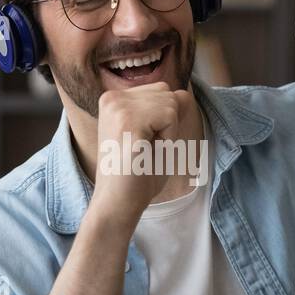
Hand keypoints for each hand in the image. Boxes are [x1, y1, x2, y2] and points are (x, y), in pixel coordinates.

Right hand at [89, 82, 196, 226]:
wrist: (118, 202)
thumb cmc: (138, 173)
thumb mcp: (156, 134)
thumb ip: (168, 110)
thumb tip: (183, 93)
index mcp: (114, 99)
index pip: (162, 92)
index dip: (164, 121)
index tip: (143, 143)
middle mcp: (112, 97)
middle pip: (167, 93)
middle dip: (167, 123)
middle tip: (146, 148)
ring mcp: (117, 107)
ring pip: (171, 103)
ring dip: (168, 132)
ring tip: (146, 150)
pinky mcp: (127, 120)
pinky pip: (170, 116)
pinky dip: (168, 138)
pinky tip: (147, 152)